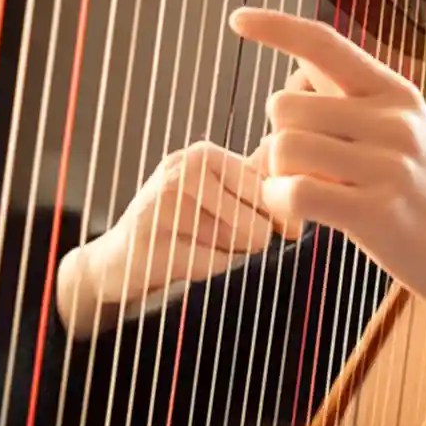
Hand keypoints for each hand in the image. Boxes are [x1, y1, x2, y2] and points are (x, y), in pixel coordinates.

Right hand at [55, 140, 295, 335]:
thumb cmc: (180, 228)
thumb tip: (309, 187)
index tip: (272, 230)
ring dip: (229, 256)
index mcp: (205, 154)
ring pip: (239, 243)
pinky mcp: (151, 239)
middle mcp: (184, 168)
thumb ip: (261, 187)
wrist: (116, 261)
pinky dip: (209, 271)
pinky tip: (184, 262)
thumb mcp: (219, 197)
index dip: (280, 220)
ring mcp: (164, 201)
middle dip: (251, 242)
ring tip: (199, 247)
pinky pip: (214, 264)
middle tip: (222, 241)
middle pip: (259, 221)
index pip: (271, 190)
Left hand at [231, 7, 425, 337]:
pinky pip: (294, 192)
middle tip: (303, 169)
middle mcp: (394, 120)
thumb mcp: (406, 133)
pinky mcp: (376, 213)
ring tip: (303, 191)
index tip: (237, 18)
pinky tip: (298, 215)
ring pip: (283, 147)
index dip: (276, 27)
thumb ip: (353, 100)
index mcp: (398, 92)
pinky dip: (281, 204)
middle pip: (285, 106)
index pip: (326, 43)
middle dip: (278, 137)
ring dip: (276, 175)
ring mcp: (388, 166)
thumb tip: (296, 66)